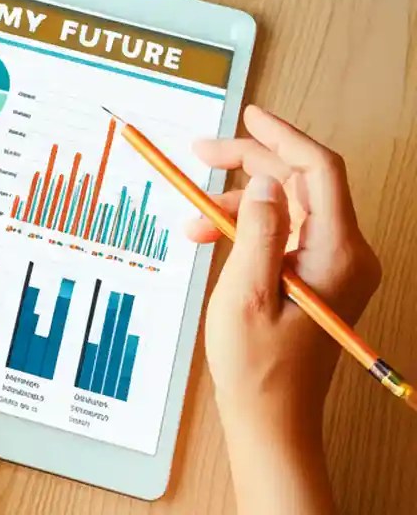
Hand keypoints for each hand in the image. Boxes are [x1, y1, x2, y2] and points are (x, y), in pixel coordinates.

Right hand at [188, 106, 380, 514]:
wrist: (271, 419)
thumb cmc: (259, 368)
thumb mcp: (247, 292)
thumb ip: (256, 230)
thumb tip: (262, 183)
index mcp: (339, 252)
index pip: (318, 170)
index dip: (282, 136)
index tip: (249, 115)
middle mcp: (345, 253)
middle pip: (300, 183)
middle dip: (248, 165)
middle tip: (200, 154)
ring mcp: (332, 265)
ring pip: (285, 205)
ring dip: (235, 202)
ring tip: (190, 220)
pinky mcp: (314, 277)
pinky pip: (281, 231)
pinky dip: (243, 226)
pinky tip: (208, 239)